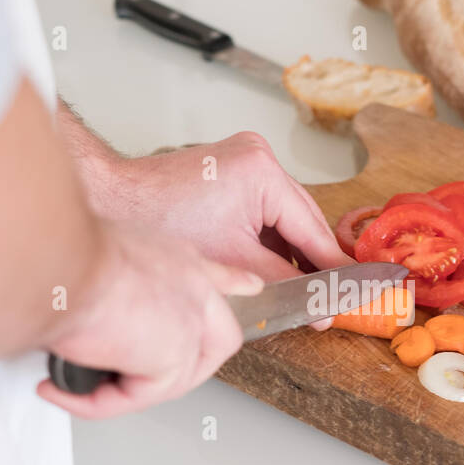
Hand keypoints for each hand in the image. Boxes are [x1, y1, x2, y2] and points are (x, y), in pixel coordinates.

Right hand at [38, 220, 262, 417]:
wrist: (52, 258)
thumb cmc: (58, 249)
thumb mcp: (92, 254)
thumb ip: (109, 284)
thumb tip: (88, 310)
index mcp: (176, 258)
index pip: (218, 275)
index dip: (234, 284)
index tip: (249, 287)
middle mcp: (191, 286)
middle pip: (217, 340)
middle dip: (175, 371)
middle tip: (125, 381)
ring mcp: (189, 321)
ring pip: (172, 379)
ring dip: (120, 389)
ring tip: (75, 379)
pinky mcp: (174, 356)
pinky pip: (137, 396)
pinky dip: (93, 401)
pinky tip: (60, 388)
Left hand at [90, 131, 351, 283]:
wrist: (109, 198)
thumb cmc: (156, 222)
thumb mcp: (231, 262)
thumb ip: (283, 284)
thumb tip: (321, 307)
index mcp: (262, 171)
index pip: (312, 229)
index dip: (333, 269)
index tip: (354, 293)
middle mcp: (259, 157)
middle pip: (304, 221)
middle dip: (314, 263)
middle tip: (327, 302)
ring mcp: (245, 160)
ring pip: (286, 218)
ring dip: (293, 254)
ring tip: (299, 292)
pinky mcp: (231, 171)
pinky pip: (266, 212)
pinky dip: (270, 241)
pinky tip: (271, 270)